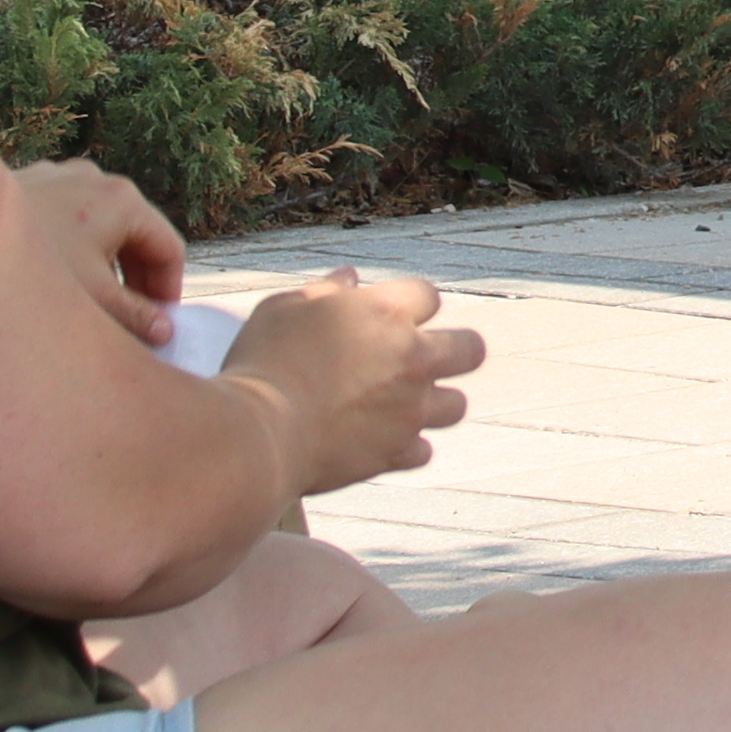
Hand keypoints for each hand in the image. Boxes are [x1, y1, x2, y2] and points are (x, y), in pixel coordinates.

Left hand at [11, 156, 185, 339]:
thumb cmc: (26, 275)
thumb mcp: (94, 302)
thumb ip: (137, 319)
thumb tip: (164, 333)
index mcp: (122, 200)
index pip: (168, 247)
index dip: (169, 292)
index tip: (160, 326)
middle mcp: (94, 179)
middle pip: (135, 235)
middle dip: (135, 281)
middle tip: (129, 322)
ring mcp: (57, 177)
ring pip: (99, 227)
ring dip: (103, 266)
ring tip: (88, 305)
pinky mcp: (25, 187)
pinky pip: (65, 220)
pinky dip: (72, 250)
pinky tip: (51, 282)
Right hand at [221, 268, 476, 498]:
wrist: (259, 433)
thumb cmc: (264, 361)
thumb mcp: (283, 309)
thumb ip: (323, 291)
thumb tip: (348, 278)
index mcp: (387, 313)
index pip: (428, 296)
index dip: (408, 306)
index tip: (383, 317)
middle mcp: (412, 359)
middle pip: (471, 349)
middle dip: (454, 351)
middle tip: (418, 360)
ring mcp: (410, 410)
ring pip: (456, 406)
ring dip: (434, 403)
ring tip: (399, 405)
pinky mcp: (396, 453)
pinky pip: (421, 450)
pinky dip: (404, 447)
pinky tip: (377, 442)